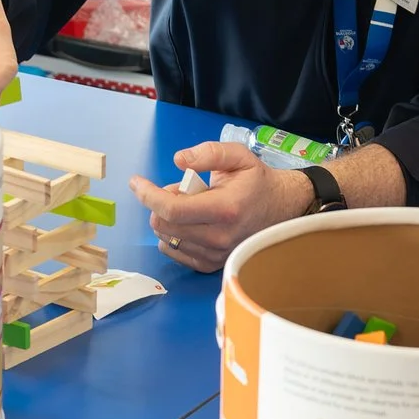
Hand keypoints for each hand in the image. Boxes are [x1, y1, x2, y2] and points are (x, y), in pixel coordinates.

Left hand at [128, 142, 312, 273]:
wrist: (281, 209)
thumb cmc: (257, 181)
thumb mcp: (238, 156)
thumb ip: (209, 153)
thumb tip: (178, 160)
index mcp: (224, 209)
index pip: (172, 209)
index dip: (148, 195)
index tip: (136, 182)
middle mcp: (218, 237)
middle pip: (164, 225)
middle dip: (159, 203)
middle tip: (178, 190)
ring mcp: (215, 255)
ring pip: (166, 239)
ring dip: (167, 219)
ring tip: (190, 206)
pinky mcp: (211, 266)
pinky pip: (175, 252)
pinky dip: (172, 235)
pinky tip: (189, 223)